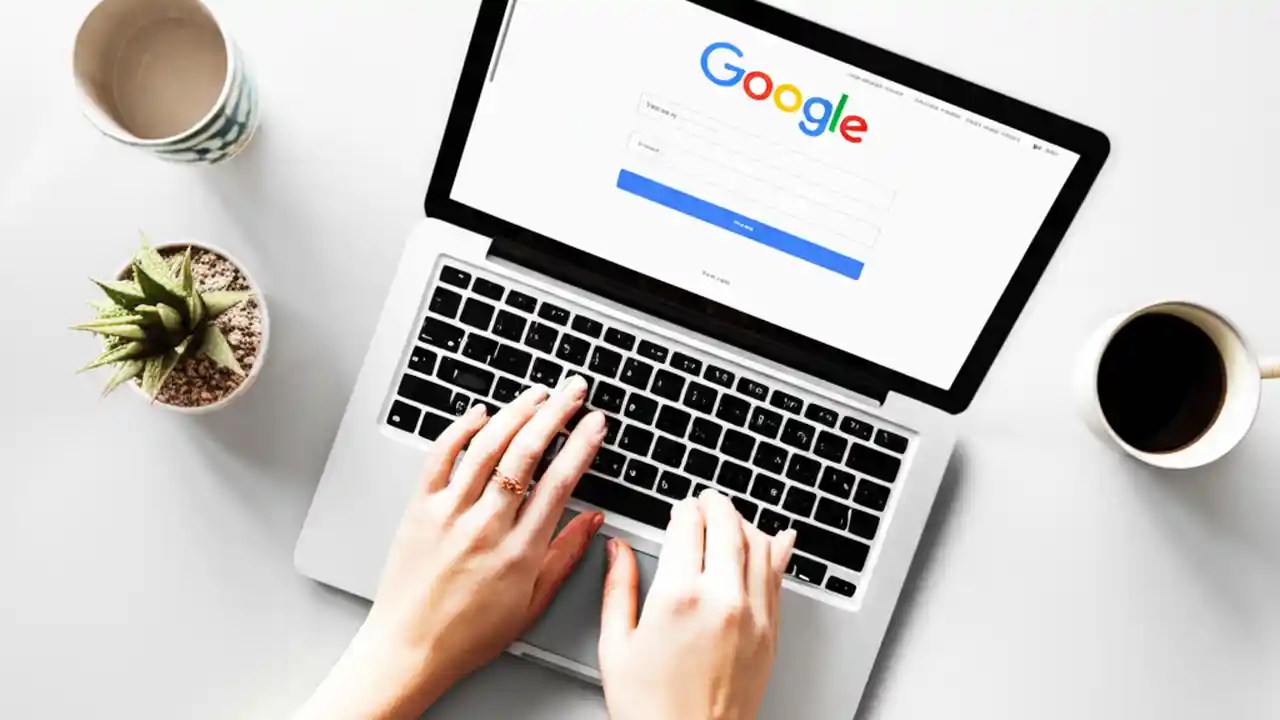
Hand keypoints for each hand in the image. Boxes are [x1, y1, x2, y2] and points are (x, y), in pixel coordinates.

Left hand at [296, 376, 606, 719]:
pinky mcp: (419, 508)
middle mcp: (485, 525)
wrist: (409, 648)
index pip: (560, 481)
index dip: (581, 445)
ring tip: (538, 394)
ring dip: (516, 412)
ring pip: (486, 446)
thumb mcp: (531, 603)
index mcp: (519, 550)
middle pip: (526, 452)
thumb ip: (565, 556)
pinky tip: (479, 413)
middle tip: (574, 390)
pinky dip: (460, 429)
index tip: (596, 423)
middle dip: (556, 413)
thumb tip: (593, 520)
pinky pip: (440, 457)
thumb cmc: (468, 635)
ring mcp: (449, 512)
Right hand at [598, 489, 795, 719]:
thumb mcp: (616, 645)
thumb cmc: (650, 709)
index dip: (683, 509)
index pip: (688, 526)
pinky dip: (777, 551)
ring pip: (760, 544)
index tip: (679, 508)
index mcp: (678, 596)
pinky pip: (780, 577)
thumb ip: (617, 588)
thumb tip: (615, 550)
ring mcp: (753, 615)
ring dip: (745, 523)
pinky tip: (776, 540)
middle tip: (706, 500)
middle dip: (716, 505)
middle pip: (728, 526)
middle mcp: (722, 599)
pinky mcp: (771, 633)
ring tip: (731, 519)